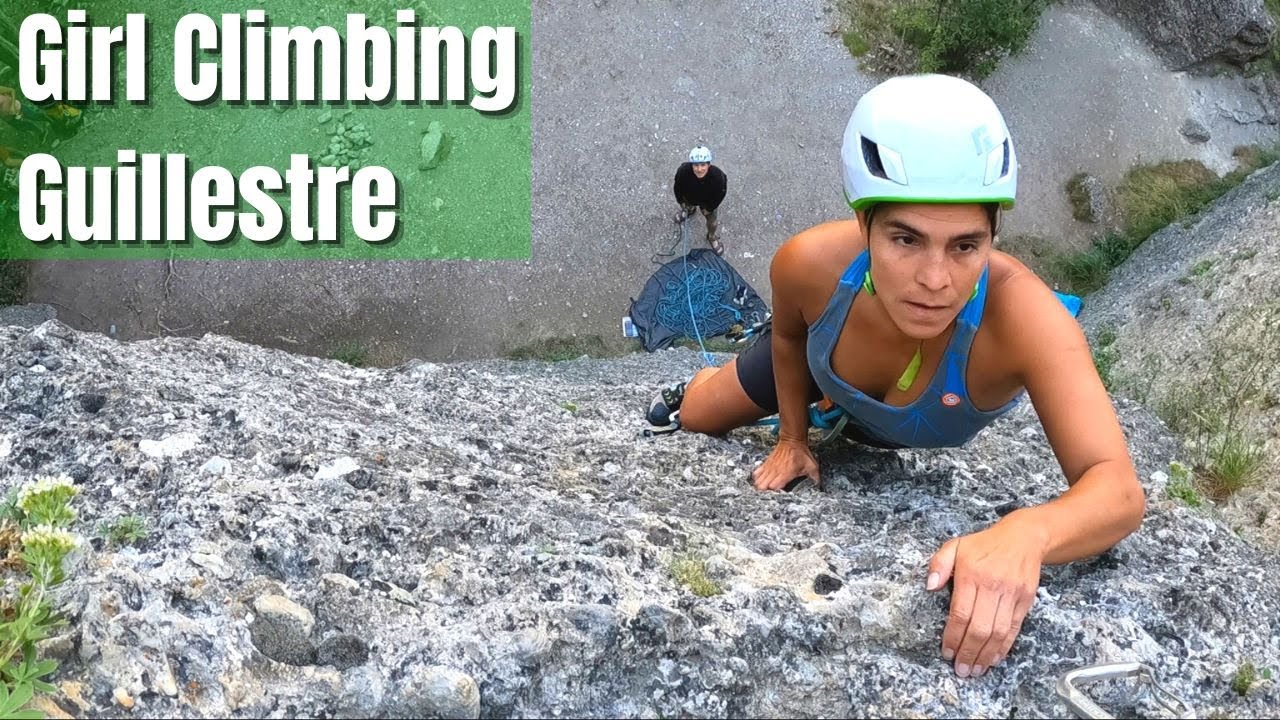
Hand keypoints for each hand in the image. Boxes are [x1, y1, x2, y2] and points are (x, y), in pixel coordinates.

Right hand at [751, 438, 819, 490]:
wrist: (792, 440)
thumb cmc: (801, 453)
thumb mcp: (812, 465)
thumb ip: (815, 477)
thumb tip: (819, 485)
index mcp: (786, 473)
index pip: (774, 487)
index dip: (775, 494)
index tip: (778, 496)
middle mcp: (776, 471)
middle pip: (763, 486)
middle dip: (765, 492)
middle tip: (770, 495)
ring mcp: (769, 467)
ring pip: (758, 481)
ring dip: (760, 486)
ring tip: (765, 490)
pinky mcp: (766, 464)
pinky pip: (756, 473)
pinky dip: (757, 478)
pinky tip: (761, 481)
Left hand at [926, 514, 1045, 677]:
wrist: (1023, 538)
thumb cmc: (984, 545)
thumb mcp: (955, 546)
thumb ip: (939, 565)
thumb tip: (929, 586)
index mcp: (971, 574)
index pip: (960, 613)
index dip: (953, 636)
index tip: (947, 652)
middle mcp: (993, 586)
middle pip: (980, 628)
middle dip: (969, 652)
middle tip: (961, 669)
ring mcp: (1012, 595)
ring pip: (998, 632)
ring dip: (986, 655)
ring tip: (976, 670)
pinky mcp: (1025, 601)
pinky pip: (1014, 629)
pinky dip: (1004, 647)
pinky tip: (993, 658)